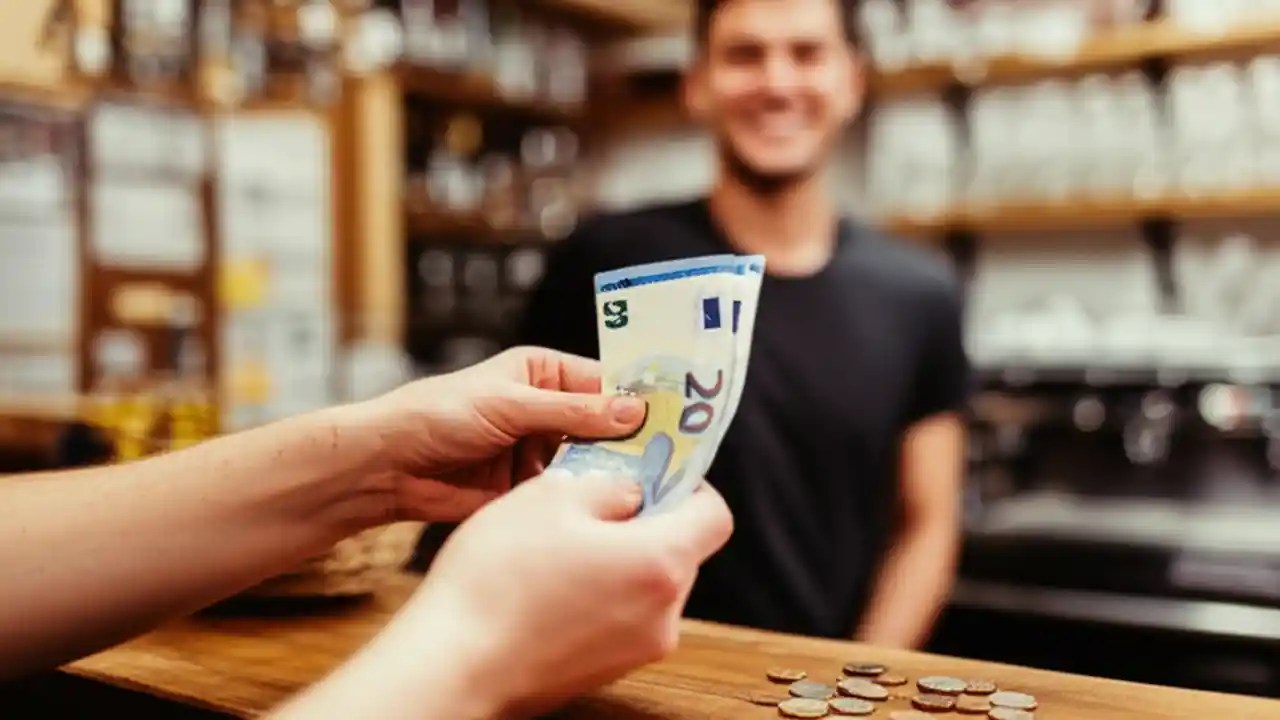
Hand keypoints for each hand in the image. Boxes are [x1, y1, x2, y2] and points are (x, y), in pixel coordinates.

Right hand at [349, 470, 733, 718]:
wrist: (451, 665)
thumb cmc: (497, 579)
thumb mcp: (550, 497)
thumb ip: (609, 486)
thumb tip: (631, 491)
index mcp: (661, 564)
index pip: (714, 517)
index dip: (689, 487)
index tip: (655, 472)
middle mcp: (663, 615)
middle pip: (681, 552)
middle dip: (646, 523)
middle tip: (595, 502)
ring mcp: (637, 650)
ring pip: (648, 586)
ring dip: (619, 559)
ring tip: (561, 545)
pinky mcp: (605, 671)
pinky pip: (620, 618)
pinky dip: (600, 595)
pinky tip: (550, 584)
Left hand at [354, 347, 646, 521]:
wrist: (388, 467)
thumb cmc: (438, 415)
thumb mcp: (510, 405)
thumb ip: (573, 412)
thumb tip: (633, 411)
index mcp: (544, 374)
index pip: (606, 382)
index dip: (640, 399)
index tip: (678, 416)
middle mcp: (548, 411)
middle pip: (606, 427)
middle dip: (632, 443)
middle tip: (674, 459)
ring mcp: (540, 453)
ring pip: (592, 464)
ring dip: (612, 476)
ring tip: (649, 487)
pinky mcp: (530, 491)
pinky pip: (570, 495)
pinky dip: (587, 502)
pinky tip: (612, 511)